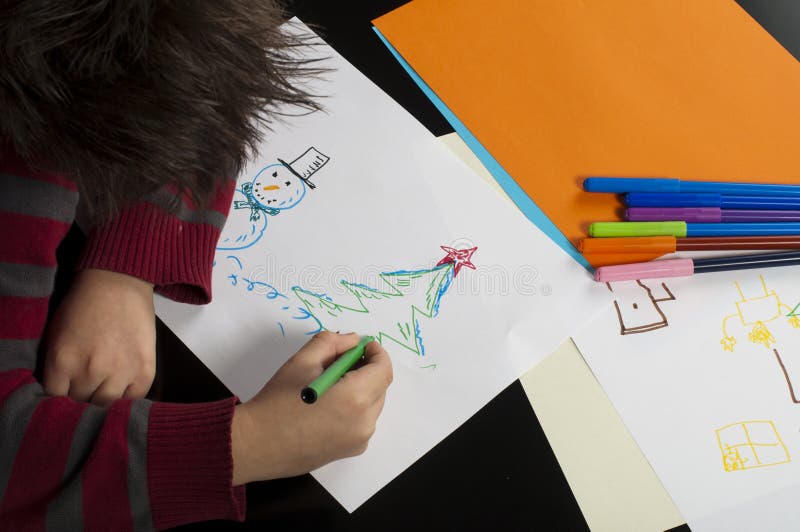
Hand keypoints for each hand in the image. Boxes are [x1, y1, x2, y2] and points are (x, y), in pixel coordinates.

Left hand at [43, 269, 155, 405]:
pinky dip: (128, 394)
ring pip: (106, 404)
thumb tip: (64, 391)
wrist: (119, 282)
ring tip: (106, 381)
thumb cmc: (84, 305)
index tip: (66, 385)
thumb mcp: (56, 334)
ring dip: (104, 395)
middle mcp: (90, 370)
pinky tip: (124, 382)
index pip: (55, 396)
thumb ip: (56, 366)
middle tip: (87, 379)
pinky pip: (134, 398)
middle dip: (82, 392)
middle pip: (80, 402)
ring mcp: (120, 372)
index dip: (60, 390)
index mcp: (62, 360)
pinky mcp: (145, 370)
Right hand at [231, 332, 392, 484]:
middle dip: (367, 369)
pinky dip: (354, 408)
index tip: (363, 345)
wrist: (256, 445)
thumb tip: (351, 341)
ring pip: (372, 405)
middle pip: (380, 386)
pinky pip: (362, 422)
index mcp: (355, 398)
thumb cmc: (276, 402)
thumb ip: (332, 344)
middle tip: (342, 360)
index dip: (376, 352)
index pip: (383, 369)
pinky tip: (328, 405)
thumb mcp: (302, 362)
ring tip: (331, 383)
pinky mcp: (350, 451)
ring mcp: (359, 440)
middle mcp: (364, 422)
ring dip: (361, 388)